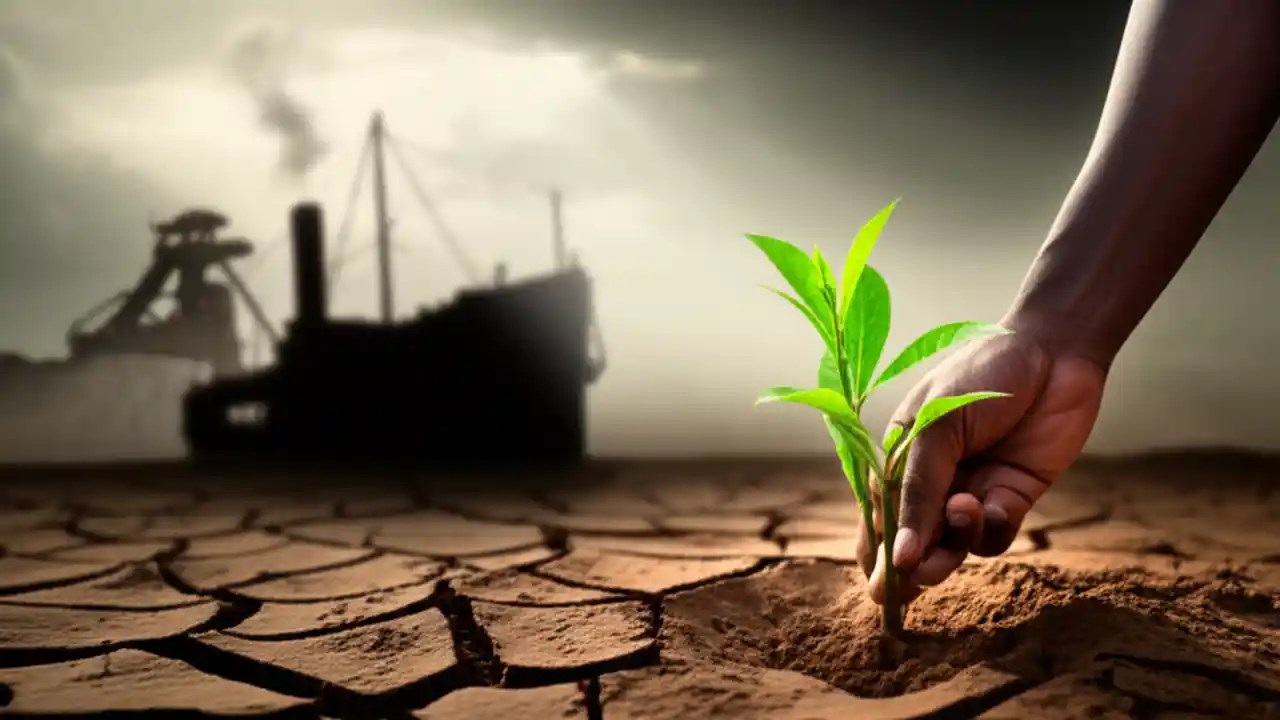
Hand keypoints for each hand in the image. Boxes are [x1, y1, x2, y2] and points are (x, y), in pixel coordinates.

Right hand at [856, 326, 1106, 603]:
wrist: (1053, 352)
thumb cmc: (981, 376)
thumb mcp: (936, 428)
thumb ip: (918, 492)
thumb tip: (900, 556)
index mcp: (900, 457)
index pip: (878, 516)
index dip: (876, 554)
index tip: (880, 585)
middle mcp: (933, 481)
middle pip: (913, 541)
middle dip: (914, 565)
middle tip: (917, 578)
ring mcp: (972, 491)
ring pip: (952, 545)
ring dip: (953, 541)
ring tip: (964, 510)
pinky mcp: (1011, 497)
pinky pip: (994, 536)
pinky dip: (991, 529)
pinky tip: (993, 503)